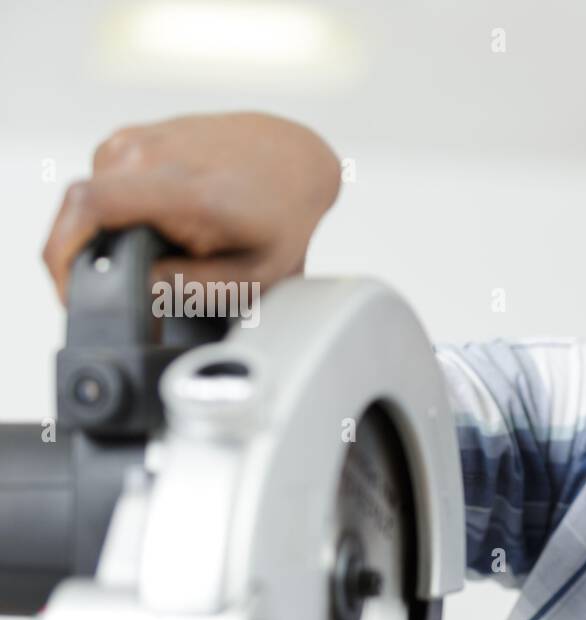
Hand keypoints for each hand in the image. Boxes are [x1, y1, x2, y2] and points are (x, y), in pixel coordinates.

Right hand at [42, 112, 341, 302]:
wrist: (293, 159)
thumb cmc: (281, 219)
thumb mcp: (250, 276)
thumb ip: (186, 287)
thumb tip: (131, 287)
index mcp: (182, 189)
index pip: (91, 206)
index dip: (64, 253)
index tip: (71, 289)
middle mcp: (151, 154)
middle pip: (82, 212)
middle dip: (92, 254)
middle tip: (132, 282)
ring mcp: (138, 138)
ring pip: (91, 200)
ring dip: (112, 232)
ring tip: (163, 247)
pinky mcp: (132, 136)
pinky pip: (105, 183)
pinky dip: (120, 209)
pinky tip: (163, 220)